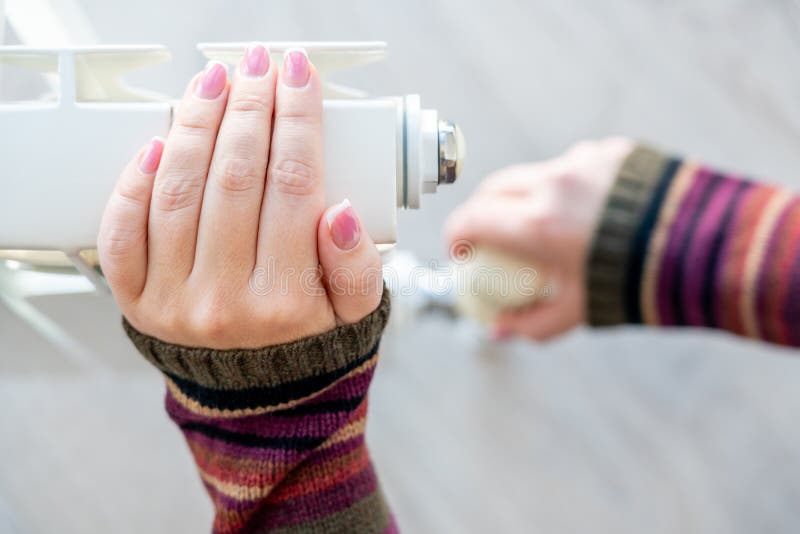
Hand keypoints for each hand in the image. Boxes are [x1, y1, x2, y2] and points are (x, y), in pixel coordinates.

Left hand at [98, 45, 382, 348]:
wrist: (258, 393)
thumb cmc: (309, 338)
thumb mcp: (356, 310)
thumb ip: (357, 265)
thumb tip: (340, 212)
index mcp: (289, 301)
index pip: (294, 186)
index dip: (297, 120)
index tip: (298, 76)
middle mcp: (227, 303)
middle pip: (236, 179)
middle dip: (249, 108)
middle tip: (257, 67)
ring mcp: (174, 302)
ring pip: (180, 193)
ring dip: (196, 125)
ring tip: (213, 83)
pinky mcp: (137, 301)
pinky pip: (122, 234)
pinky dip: (134, 183)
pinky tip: (158, 141)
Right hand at [445, 137, 633, 340]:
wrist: (704, 247)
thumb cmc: (635, 283)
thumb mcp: (576, 311)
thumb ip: (529, 324)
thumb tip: (497, 330)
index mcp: (537, 223)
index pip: (471, 219)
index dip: (456, 237)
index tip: (461, 255)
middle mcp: (553, 182)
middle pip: (493, 188)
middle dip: (481, 211)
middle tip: (487, 238)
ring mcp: (582, 160)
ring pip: (534, 173)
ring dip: (525, 197)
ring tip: (544, 227)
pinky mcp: (610, 150)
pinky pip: (574, 165)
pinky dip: (568, 187)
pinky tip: (587, 212)